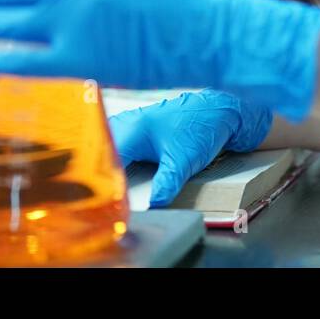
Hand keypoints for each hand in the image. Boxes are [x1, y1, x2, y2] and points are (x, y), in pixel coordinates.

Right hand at [109, 90, 272, 207]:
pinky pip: (115, 144)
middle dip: (99, 173)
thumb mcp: (183, 162)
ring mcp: (130, 123)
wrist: (220, 112)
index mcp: (133, 128)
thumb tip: (153, 206)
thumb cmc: (200, 130)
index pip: (106, 158)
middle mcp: (127, 123)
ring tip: (106, 188)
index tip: (105, 200)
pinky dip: (114, 159)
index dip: (103, 180)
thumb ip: (166, 184)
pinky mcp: (135, 129)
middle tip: (101, 197)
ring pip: (106, 146)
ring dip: (105, 165)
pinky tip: (116, 174)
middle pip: (100, 150)